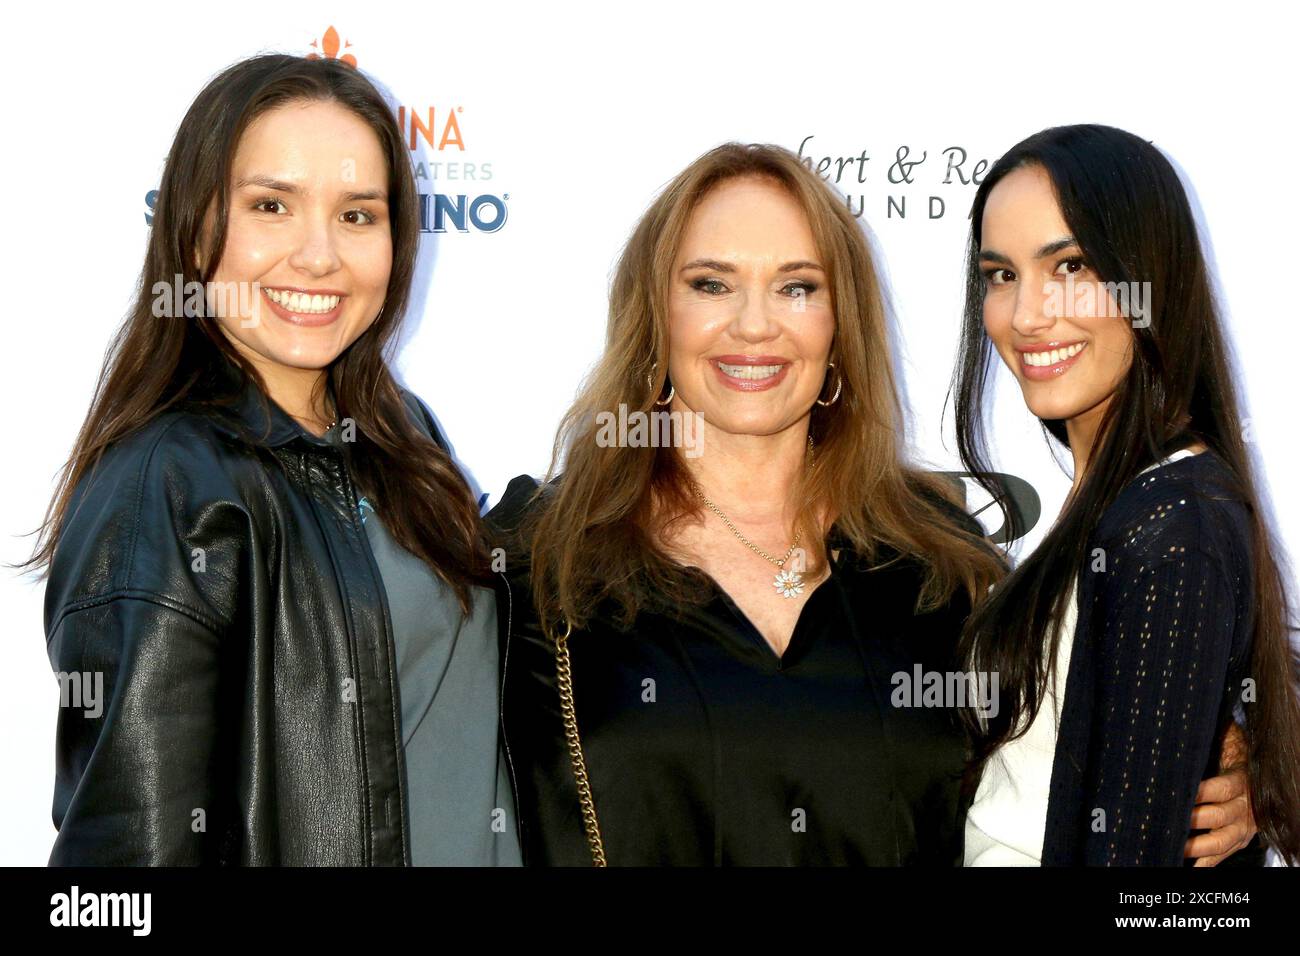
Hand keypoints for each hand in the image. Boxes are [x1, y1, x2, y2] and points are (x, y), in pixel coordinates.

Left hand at [1184, 722, 1255, 865]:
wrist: (1255, 780)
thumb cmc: (1230, 760)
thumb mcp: (1224, 749)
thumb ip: (1202, 746)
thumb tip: (1174, 732)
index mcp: (1239, 782)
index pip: (1219, 788)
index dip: (1198, 792)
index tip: (1175, 793)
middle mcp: (1244, 808)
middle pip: (1216, 817)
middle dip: (1190, 820)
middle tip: (1164, 820)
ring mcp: (1243, 828)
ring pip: (1218, 840)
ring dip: (1194, 846)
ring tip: (1172, 847)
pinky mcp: (1240, 842)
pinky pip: (1223, 856)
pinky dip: (1205, 864)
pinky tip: (1189, 867)